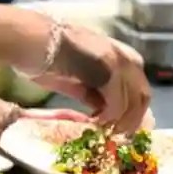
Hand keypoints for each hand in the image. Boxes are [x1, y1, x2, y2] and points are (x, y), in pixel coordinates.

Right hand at [26, 25, 150, 135]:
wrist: (29, 38)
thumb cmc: (45, 54)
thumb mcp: (74, 76)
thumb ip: (91, 91)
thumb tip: (101, 110)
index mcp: (118, 52)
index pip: (139, 86)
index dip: (133, 110)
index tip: (120, 126)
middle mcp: (123, 55)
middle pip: (143, 95)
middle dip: (132, 119)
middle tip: (117, 135)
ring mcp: (117, 61)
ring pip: (134, 101)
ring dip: (121, 121)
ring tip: (105, 131)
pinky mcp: (107, 70)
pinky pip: (117, 103)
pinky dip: (109, 117)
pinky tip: (96, 123)